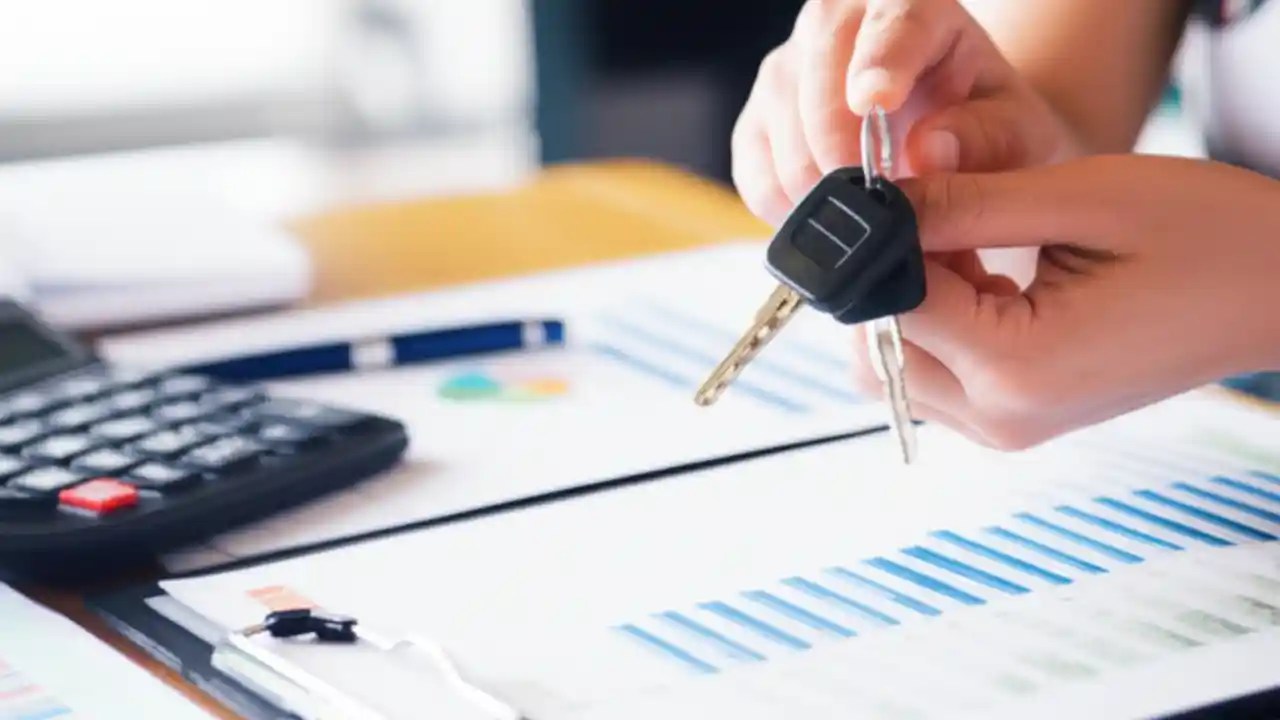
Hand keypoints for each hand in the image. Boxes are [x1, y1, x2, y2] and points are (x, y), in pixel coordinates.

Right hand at [732, 0, 1078, 225]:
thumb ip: (987, 138)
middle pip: (814, 84)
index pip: (891, 22)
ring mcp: (786, 70)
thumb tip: (929, 152)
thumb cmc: (988, 127)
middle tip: (882, 215)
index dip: (879, 63)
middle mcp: (835, 23)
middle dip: (841, 158)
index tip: (876, 102)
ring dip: (820, 196)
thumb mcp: (1016, 132)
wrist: (954, 135)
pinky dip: (792, 214)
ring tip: (868, 227)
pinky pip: (757, 176)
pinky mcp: (758, 123)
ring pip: (777, 135)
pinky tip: (834, 224)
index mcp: (912, 2)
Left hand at [849, 155, 1279, 449]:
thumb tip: (877, 203)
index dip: (887, 241)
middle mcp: (1001, 416)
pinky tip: (993, 279)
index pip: (889, 305)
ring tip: (980, 252)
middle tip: (949, 222)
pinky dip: (941, 325)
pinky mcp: (1015, 418)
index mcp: (1016, 369)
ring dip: (913, 304)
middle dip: (890, 280)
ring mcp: (1007, 427)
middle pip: (877, 351)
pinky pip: (935, 376)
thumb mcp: (1081, 200)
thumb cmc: (1206, 236)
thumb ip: (966, 204)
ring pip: (897, 369)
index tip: (911, 194)